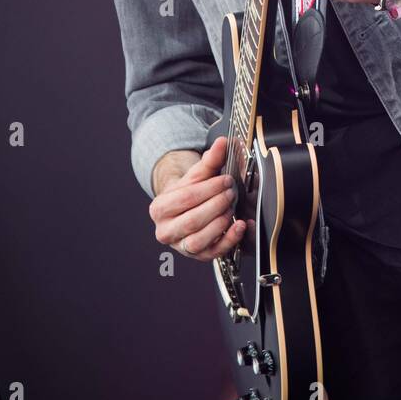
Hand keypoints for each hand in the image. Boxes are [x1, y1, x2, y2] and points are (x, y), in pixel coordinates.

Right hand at [149, 135, 246, 261]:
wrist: (185, 211)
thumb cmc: (188, 193)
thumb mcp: (196, 175)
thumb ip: (209, 160)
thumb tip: (223, 143)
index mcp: (159, 208)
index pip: (185, 198)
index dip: (209, 189)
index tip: (225, 180)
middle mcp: (165, 231)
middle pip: (192, 220)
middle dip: (216, 205)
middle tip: (231, 193)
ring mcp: (180, 247)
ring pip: (198, 240)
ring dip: (220, 223)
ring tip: (231, 208)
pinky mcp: (198, 256)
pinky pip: (213, 253)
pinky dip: (230, 240)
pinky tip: (240, 225)